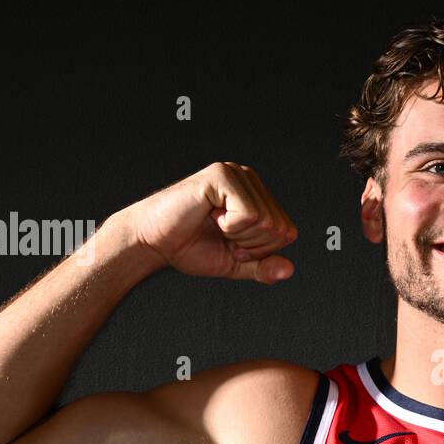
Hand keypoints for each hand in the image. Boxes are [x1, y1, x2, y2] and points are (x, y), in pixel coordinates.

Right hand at [112, 162, 297, 282]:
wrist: (152, 243)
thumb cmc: (191, 248)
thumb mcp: (236, 264)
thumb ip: (264, 268)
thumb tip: (290, 270)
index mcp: (257, 196)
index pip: (287, 232)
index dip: (261, 251)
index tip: (232, 245)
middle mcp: (249, 179)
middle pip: (279, 228)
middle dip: (252, 246)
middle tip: (223, 237)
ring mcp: (236, 174)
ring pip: (266, 221)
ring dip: (239, 237)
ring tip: (215, 226)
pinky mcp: (221, 176)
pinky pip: (249, 214)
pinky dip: (231, 227)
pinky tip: (210, 216)